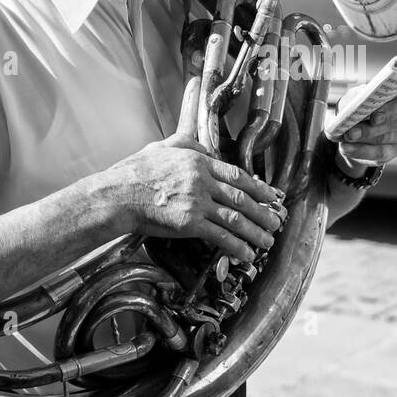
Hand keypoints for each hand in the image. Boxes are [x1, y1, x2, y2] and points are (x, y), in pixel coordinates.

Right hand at [103, 133, 285, 261]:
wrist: (118, 195)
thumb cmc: (135, 172)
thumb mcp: (163, 147)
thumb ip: (186, 143)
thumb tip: (203, 146)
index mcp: (198, 161)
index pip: (237, 174)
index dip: (259, 187)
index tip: (272, 195)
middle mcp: (202, 181)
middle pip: (242, 197)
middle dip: (264, 211)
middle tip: (278, 220)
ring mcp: (196, 202)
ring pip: (235, 218)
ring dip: (256, 231)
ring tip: (268, 240)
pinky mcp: (188, 223)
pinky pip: (219, 236)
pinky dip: (236, 246)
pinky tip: (246, 253)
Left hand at [334, 89, 396, 167]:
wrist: (357, 127)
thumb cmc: (359, 106)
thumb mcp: (355, 97)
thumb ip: (353, 99)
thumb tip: (348, 111)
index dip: (388, 110)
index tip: (374, 118)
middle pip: (392, 124)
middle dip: (369, 129)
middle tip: (350, 133)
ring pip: (384, 139)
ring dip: (362, 141)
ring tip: (344, 140)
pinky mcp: (394, 150)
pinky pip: (379, 153)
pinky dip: (360, 151)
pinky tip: (345, 149)